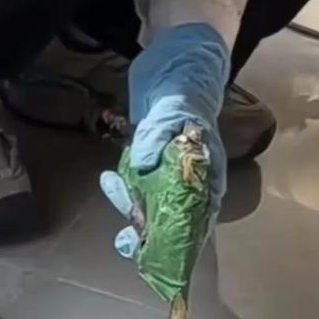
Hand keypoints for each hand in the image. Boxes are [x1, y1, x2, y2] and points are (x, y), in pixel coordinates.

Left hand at [101, 24, 228, 260]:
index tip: (164, 259)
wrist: (174, 60)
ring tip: (117, 205)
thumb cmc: (185, 86)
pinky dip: (124, 190)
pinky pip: (137, 185)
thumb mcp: (175, 108)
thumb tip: (142, 167)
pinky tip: (112, 182)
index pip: (198, 217)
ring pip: (152, 204)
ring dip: (133, 211)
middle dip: (151, 233)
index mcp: (207, 172)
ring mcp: (168, 170)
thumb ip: (159, 136)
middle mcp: (190, 178)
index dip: (182, 242)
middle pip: (173, 218)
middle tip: (131, 244)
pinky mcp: (149, 161)